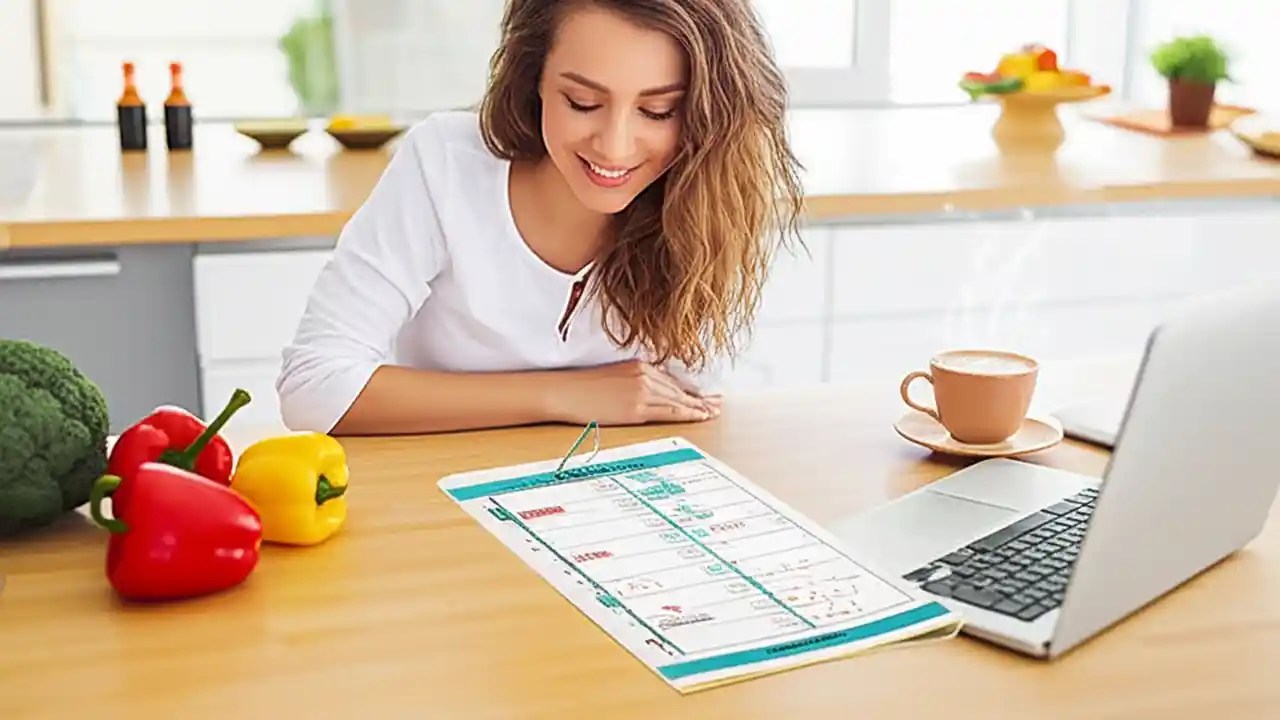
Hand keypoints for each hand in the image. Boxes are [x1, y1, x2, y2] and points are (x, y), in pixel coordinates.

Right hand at [546, 360, 721, 425]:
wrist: (564, 392)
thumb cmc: (582, 387)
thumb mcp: (613, 377)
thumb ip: (634, 382)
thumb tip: (649, 394)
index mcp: (639, 365)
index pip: (670, 380)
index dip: (688, 388)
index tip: (702, 393)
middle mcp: (644, 374)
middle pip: (678, 389)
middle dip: (699, 396)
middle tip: (717, 402)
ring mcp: (642, 390)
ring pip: (678, 400)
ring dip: (698, 406)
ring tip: (712, 411)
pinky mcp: (637, 407)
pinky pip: (670, 411)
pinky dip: (688, 413)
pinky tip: (699, 415)